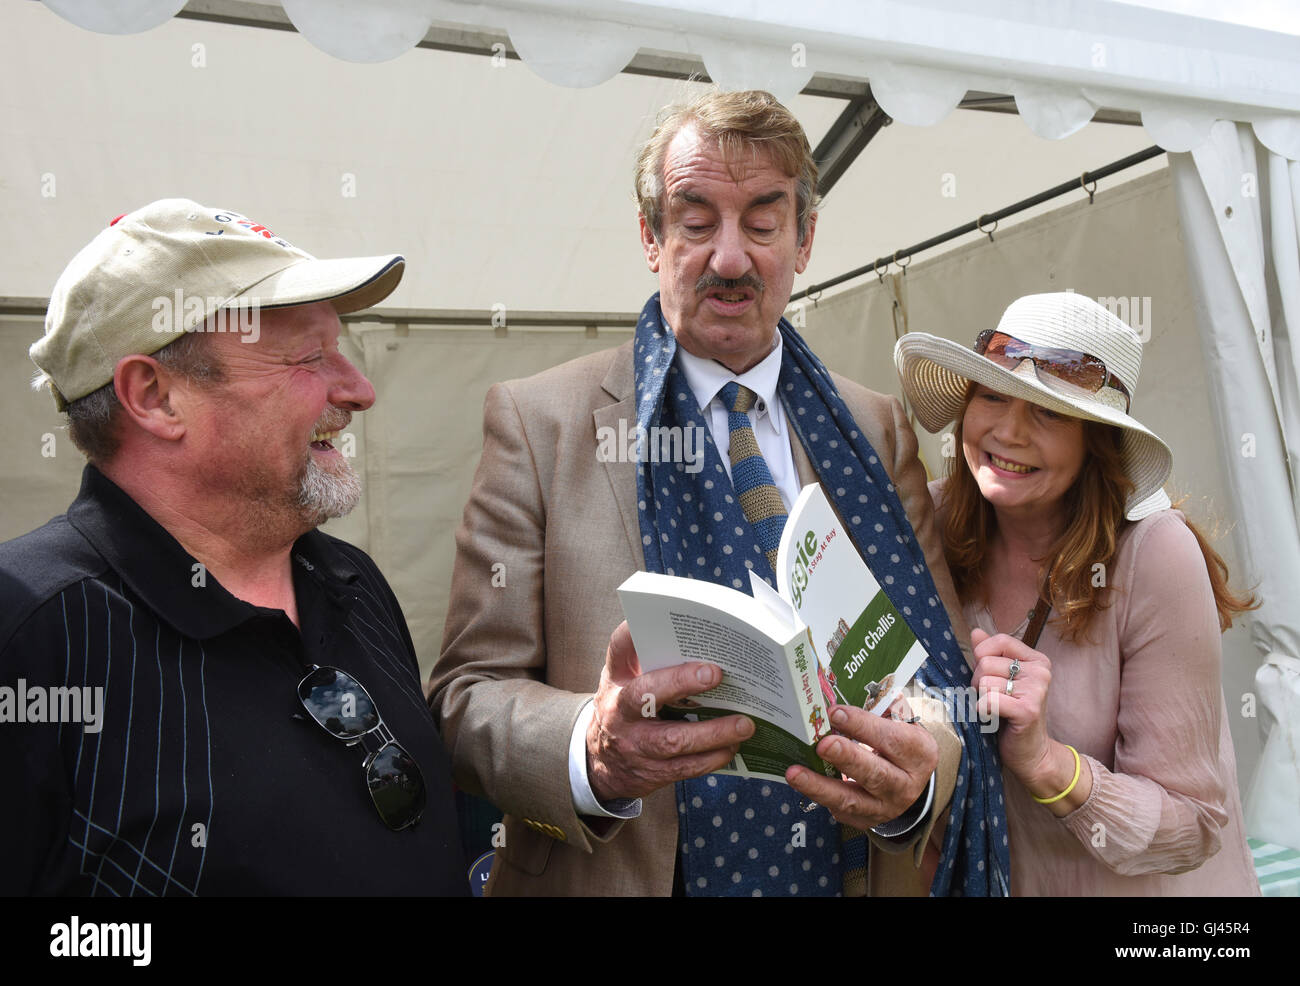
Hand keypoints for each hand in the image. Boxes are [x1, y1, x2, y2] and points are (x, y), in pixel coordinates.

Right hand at [586, 622, 754, 801]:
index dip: (632, 635)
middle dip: (680, 682)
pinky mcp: (654, 773)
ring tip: (744, 723)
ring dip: (712, 732)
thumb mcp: (622, 680)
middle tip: (715, 673)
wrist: (602, 764)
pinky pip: (686, 768)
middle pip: (645, 695)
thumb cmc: (623, 710)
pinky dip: (714, 758)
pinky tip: (733, 746)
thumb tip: (687, 634)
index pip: (619, 651)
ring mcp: (636, 746)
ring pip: (673, 740)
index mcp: (616, 683)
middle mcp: (621, 713)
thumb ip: (643, 656)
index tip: (658, 623)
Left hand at [785, 697, 937, 830]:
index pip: (892, 739)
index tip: (835, 712)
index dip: (863, 725)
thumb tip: (857, 690)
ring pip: (851, 799)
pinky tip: (801, 784)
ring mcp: (885, 807)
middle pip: (875, 773)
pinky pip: (839, 811)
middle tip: (821, 744)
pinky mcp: (865, 820)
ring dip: (820, 786)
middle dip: (846, 758)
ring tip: (794, 773)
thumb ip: (883, 707)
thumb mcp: (903, 723)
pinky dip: (818, 797)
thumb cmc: (900, 744)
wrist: (911, 782)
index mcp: (919, 754)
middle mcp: (906, 785)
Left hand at [971, 628, 1054, 786]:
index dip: (983, 656)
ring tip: (995, 709)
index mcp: (1036, 660)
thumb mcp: (1001, 680)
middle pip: (986, 662)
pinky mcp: (1028, 710)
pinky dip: (982, 710)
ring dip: (981, 697)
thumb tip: (975, 631)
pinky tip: (992, 718)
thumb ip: (990, 655)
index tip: (988, 676)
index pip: (999, 641)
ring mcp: (1037, 690)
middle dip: (978, 681)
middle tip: (992, 699)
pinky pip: (988, 699)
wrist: (1031, 753)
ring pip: (984, 681)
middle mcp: (1041, 672)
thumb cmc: (1011, 716)